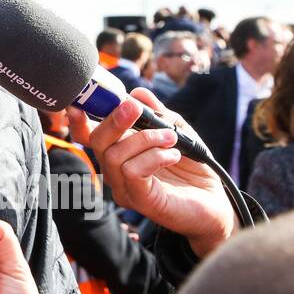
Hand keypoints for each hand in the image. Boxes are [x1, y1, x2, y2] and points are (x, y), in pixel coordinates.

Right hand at [68, 88, 235, 257]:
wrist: (214, 200)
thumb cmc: (192, 167)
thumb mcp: (176, 130)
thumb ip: (157, 113)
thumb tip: (137, 93)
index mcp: (118, 150)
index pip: (87, 136)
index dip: (79, 120)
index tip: (80, 105)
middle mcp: (114, 170)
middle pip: (96, 141)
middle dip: (114, 120)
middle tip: (135, 108)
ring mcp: (124, 187)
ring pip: (114, 156)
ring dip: (145, 139)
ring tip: (170, 138)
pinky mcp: (138, 200)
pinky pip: (133, 172)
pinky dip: (154, 157)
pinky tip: (173, 155)